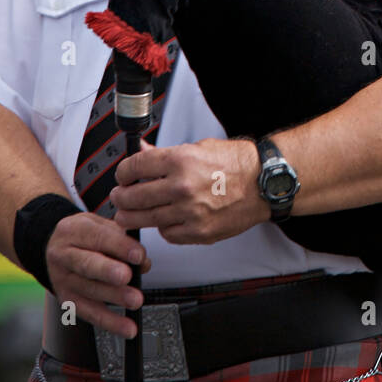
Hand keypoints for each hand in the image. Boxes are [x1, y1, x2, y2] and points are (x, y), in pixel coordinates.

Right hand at [45, 212, 151, 338]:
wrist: (52, 246)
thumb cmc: (83, 235)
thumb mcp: (99, 225)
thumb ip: (122, 239)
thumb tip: (142, 262)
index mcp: (73, 230)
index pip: (98, 237)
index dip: (120, 246)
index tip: (138, 255)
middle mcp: (63, 255)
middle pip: (87, 264)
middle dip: (108, 271)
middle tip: (127, 277)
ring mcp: (62, 280)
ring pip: (89, 291)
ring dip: (114, 298)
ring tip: (135, 301)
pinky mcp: (66, 301)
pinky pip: (89, 313)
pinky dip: (110, 322)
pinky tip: (127, 327)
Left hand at [111, 138, 268, 244]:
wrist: (263, 183)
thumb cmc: (236, 163)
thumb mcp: (197, 147)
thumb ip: (165, 154)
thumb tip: (141, 152)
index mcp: (180, 160)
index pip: (135, 167)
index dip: (122, 172)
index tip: (122, 176)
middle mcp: (182, 186)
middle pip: (133, 196)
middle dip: (120, 197)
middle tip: (118, 197)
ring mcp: (190, 212)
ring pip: (146, 219)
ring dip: (132, 217)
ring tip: (127, 214)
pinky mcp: (198, 232)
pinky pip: (168, 234)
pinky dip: (162, 228)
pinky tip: (163, 220)